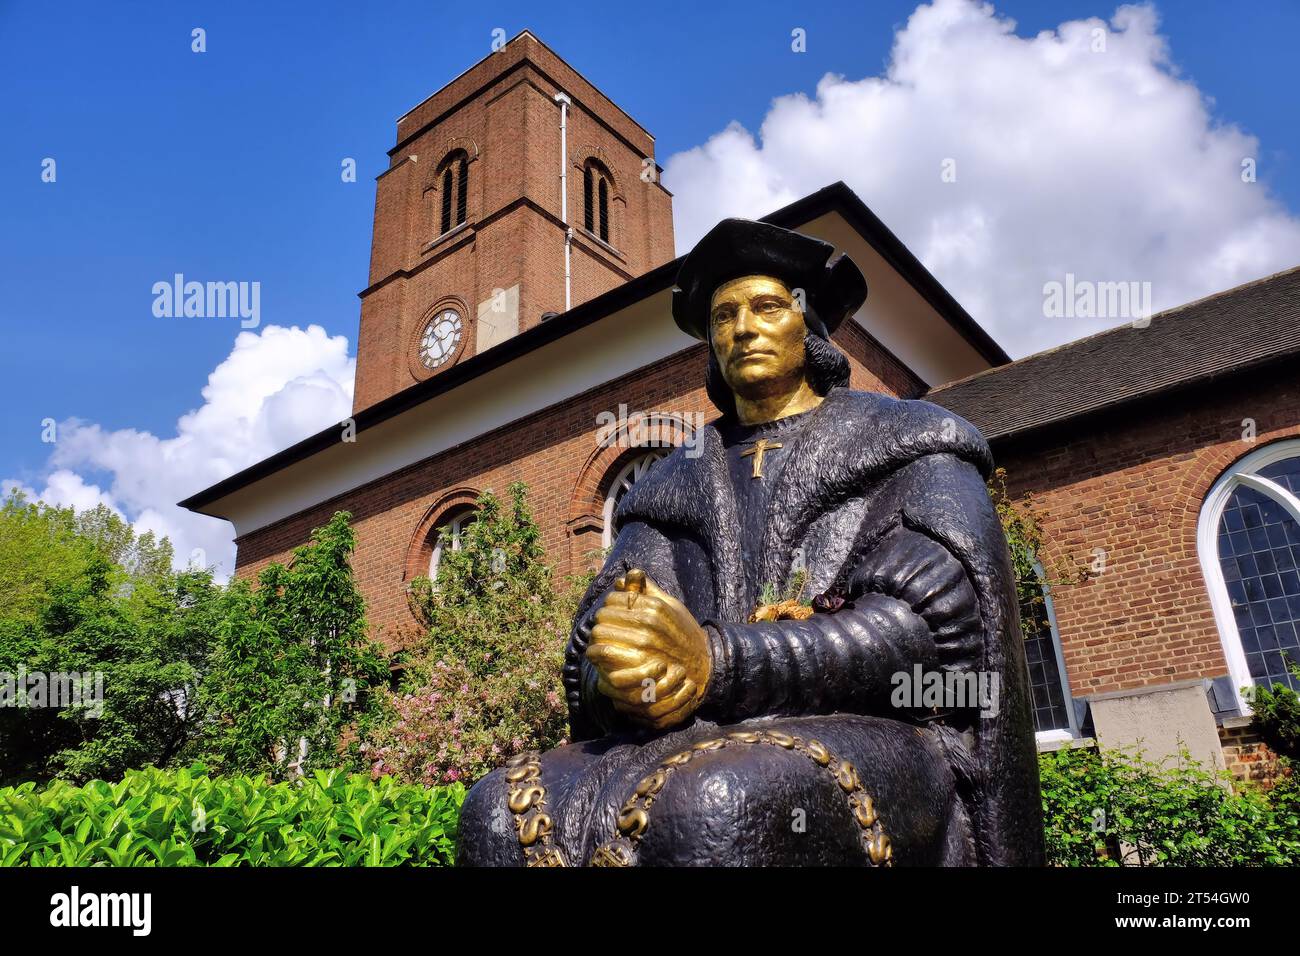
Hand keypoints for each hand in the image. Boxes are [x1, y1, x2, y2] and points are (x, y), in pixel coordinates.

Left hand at [585, 569, 711, 729]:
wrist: (701, 664)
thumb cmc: (684, 632)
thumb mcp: (671, 606)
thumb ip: (647, 590)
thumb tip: (624, 578)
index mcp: (654, 605)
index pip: (613, 599)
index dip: (609, 606)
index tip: (612, 614)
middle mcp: (647, 622)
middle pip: (603, 615)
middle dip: (600, 621)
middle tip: (604, 629)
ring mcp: (642, 643)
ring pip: (599, 633)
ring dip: (596, 638)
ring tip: (600, 642)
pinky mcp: (637, 663)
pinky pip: (603, 653)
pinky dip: (596, 654)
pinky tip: (600, 657)